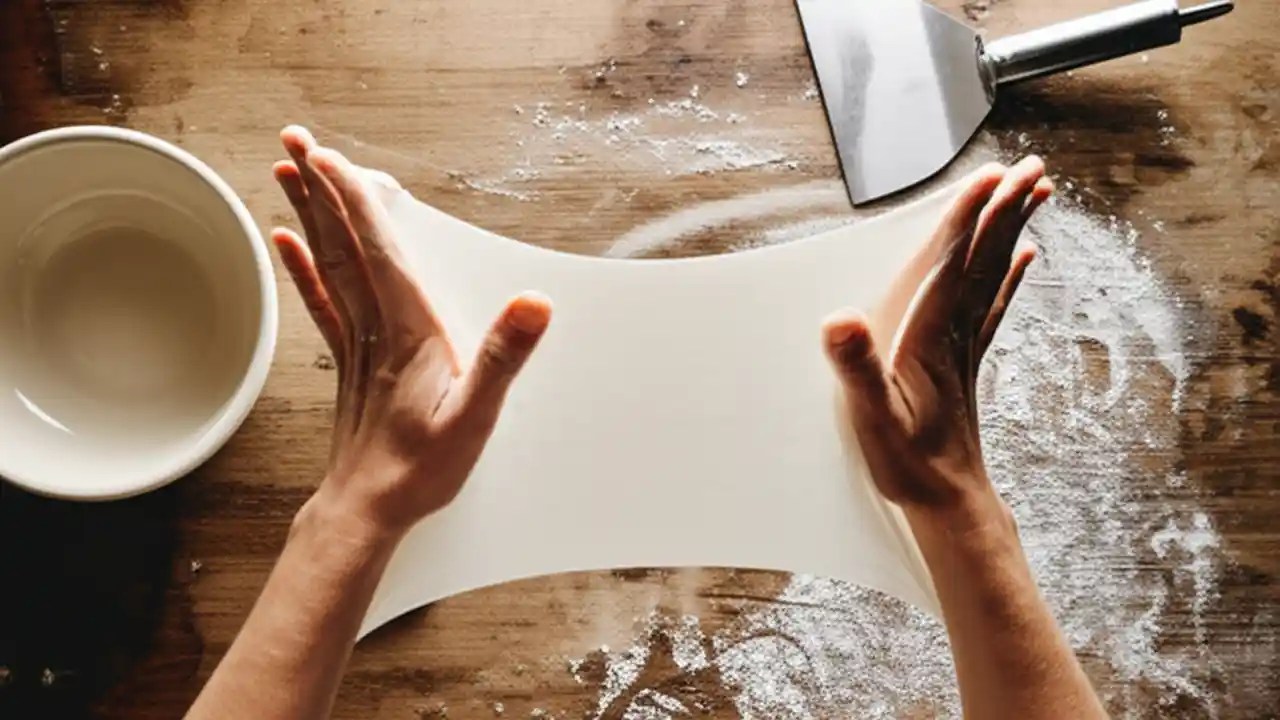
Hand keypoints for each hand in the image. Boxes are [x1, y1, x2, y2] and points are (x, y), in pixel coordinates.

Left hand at [271, 126, 551, 534]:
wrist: (366, 511)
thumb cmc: (419, 470)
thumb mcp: (475, 418)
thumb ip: (501, 359)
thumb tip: (534, 304)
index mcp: (410, 333)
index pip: (378, 252)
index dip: (356, 202)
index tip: (334, 157)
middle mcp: (377, 329)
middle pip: (343, 245)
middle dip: (322, 188)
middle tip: (297, 138)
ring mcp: (358, 343)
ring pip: (328, 264)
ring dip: (309, 214)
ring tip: (289, 169)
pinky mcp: (351, 360)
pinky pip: (322, 302)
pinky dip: (302, 266)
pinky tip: (287, 241)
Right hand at [823, 158, 1051, 520]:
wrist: (950, 504)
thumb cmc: (909, 465)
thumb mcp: (871, 420)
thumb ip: (857, 369)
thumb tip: (838, 318)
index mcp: (928, 339)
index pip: (953, 265)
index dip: (969, 218)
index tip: (990, 175)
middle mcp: (953, 335)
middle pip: (985, 259)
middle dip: (1005, 209)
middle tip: (1029, 166)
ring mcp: (964, 347)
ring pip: (995, 275)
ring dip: (1013, 231)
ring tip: (1037, 192)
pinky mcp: (966, 362)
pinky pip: (993, 305)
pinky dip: (1010, 275)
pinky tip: (1026, 257)